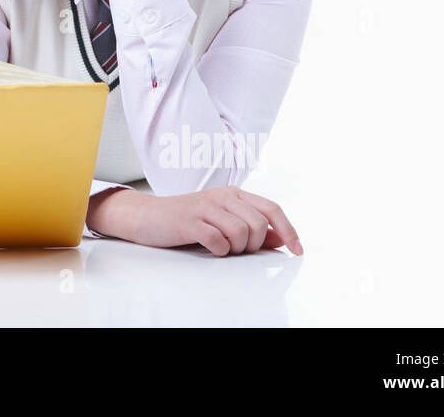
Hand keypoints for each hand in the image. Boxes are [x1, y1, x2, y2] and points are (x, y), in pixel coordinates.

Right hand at [97, 185, 302, 256]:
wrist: (146, 216)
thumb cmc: (186, 220)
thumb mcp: (222, 220)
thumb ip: (251, 228)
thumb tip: (280, 239)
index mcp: (234, 194)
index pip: (272, 209)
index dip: (289, 230)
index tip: (297, 251)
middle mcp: (222, 196)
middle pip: (259, 224)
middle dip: (254, 245)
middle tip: (237, 249)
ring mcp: (205, 206)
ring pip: (242, 233)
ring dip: (236, 249)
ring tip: (222, 248)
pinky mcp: (189, 220)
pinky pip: (218, 240)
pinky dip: (218, 250)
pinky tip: (210, 247)